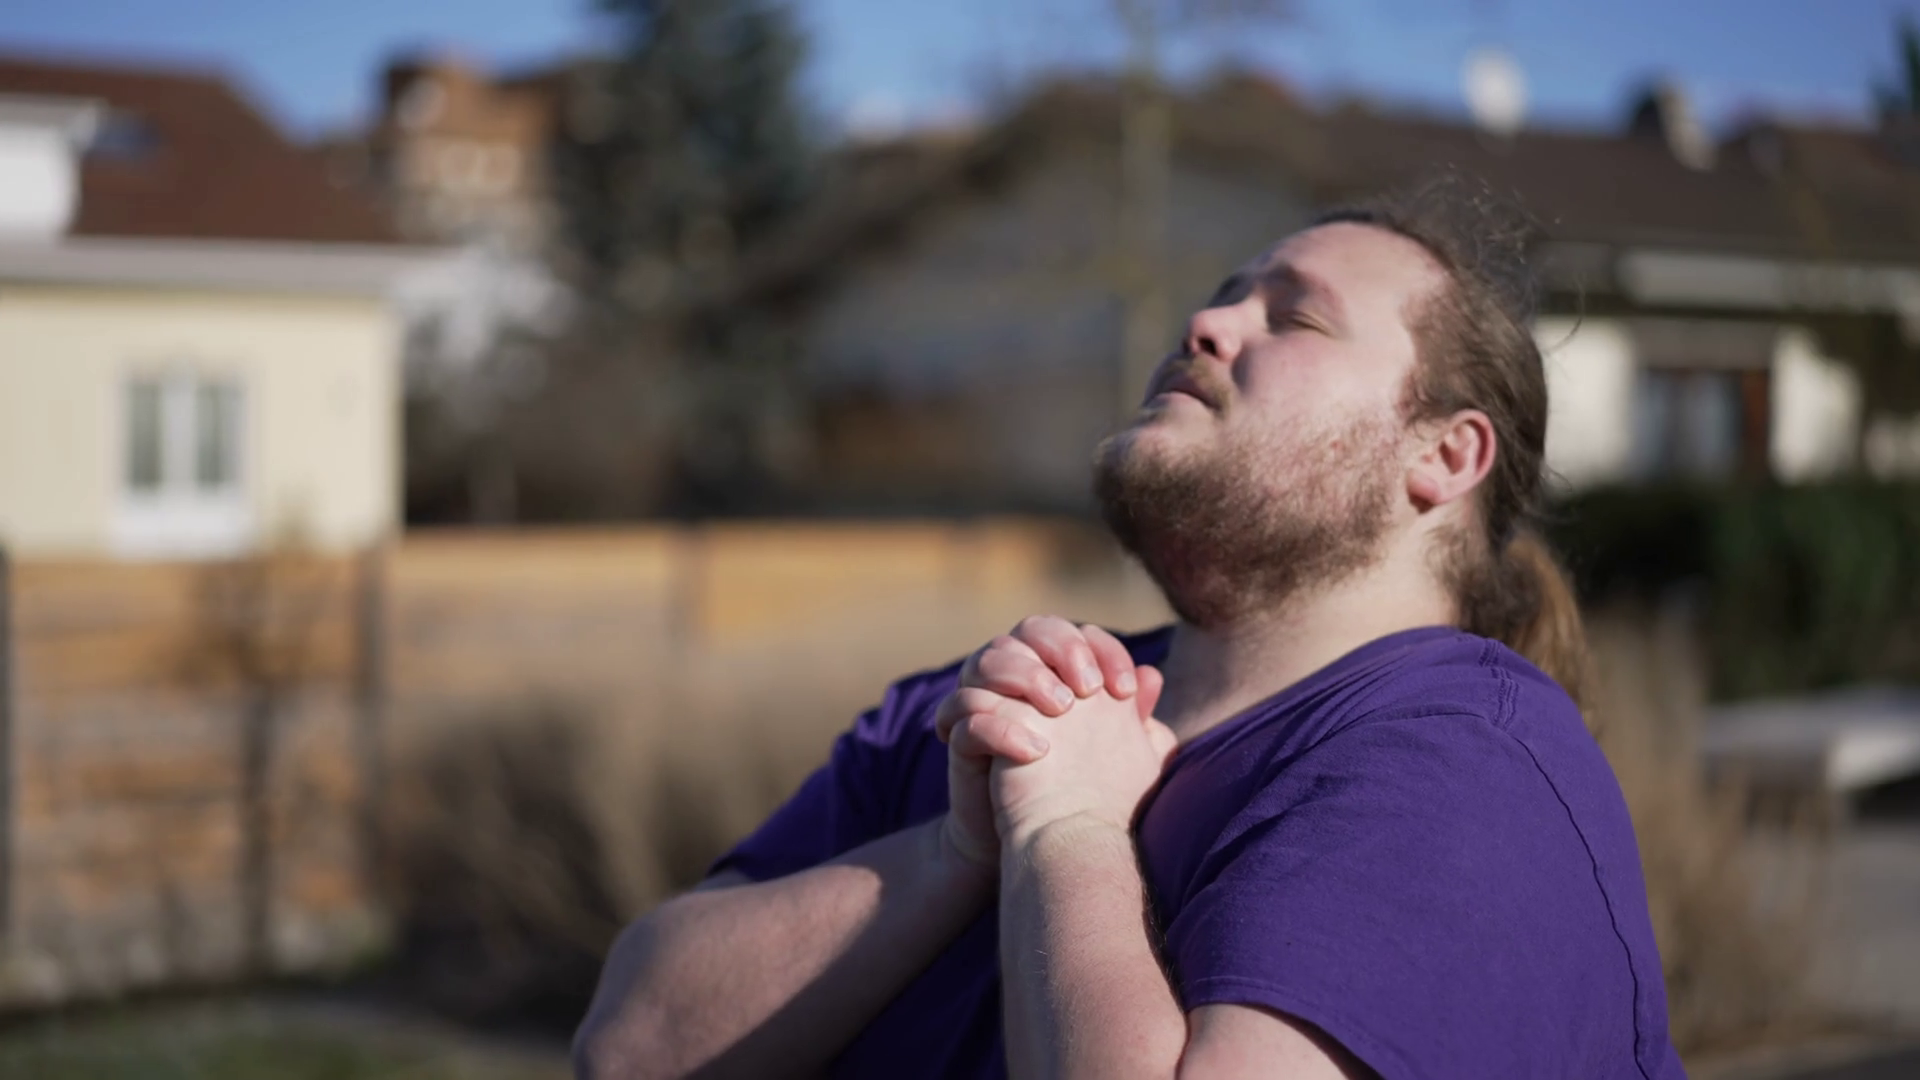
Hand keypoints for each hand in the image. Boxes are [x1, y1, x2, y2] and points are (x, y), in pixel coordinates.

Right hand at [934, 618, 1155, 869]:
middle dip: (1062, 649)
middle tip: (1089, 689)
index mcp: (1054, 669)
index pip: (1074, 632)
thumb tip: (1152, 676)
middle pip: (1029, 628)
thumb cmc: (1081, 788)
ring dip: (1027, 677)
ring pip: (987, 659)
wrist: (1042, 842)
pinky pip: (965, 714)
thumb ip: (1132, 717)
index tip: (1128, 690)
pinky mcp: (961, 738)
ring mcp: (984, 702)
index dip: (1102, 649)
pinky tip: (1037, 752)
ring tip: (1062, 711)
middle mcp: (1016, 676)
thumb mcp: (1117, 754)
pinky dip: (999, 727)